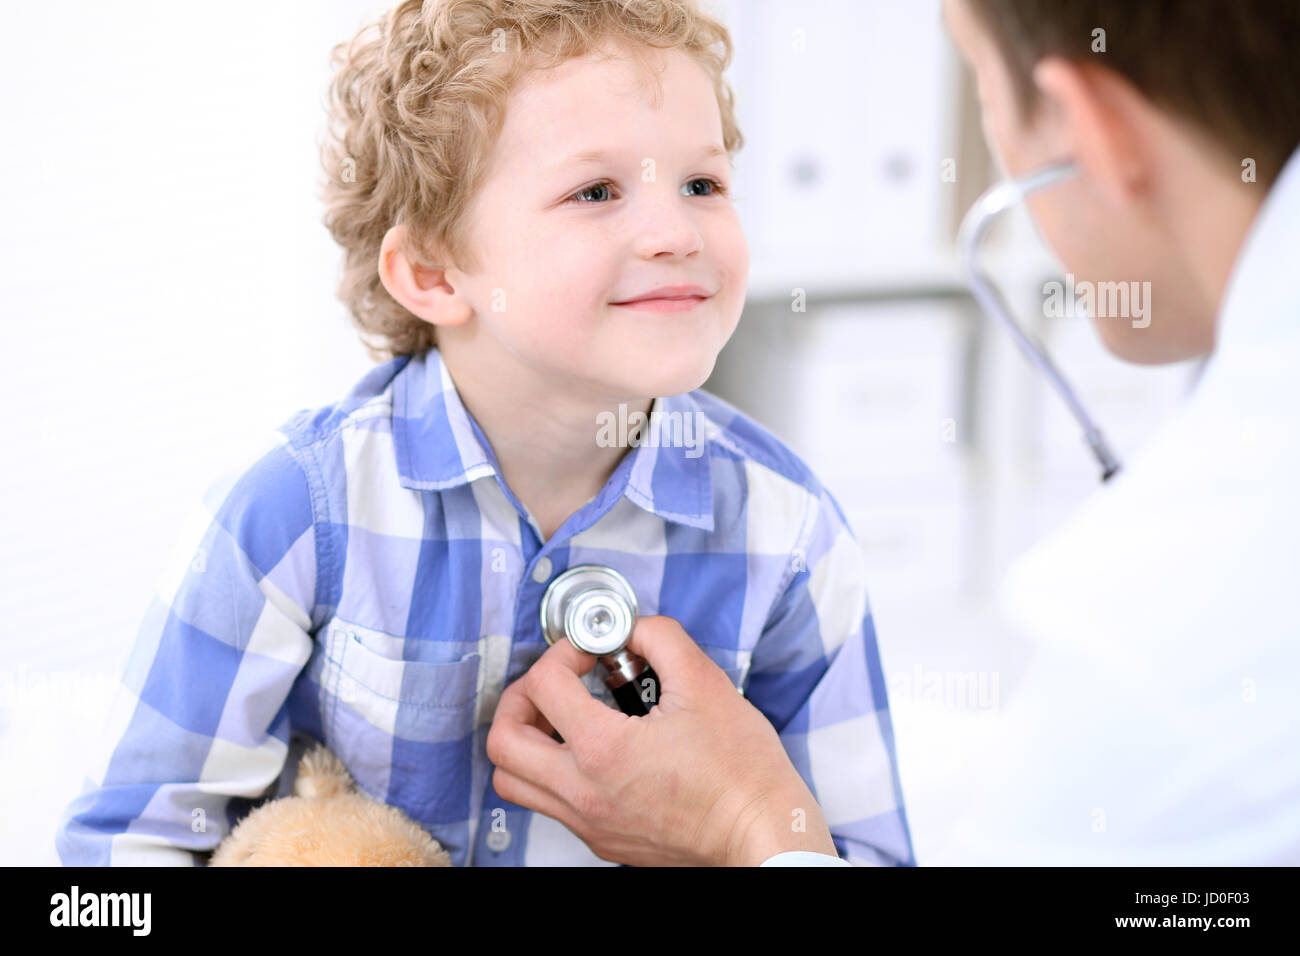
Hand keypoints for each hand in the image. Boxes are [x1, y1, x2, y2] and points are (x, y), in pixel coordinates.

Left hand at [486, 615, 837, 865]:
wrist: (764, 837)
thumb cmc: (743, 771)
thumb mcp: (706, 683)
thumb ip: (661, 640)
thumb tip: (632, 629)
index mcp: (604, 751)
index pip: (542, 685)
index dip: (562, 653)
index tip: (590, 651)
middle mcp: (584, 792)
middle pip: (503, 742)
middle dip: (520, 698)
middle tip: (555, 682)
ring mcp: (589, 822)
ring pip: (514, 782)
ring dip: (525, 740)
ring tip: (561, 717)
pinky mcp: (602, 841)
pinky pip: (549, 804)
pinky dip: (552, 771)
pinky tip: (591, 751)